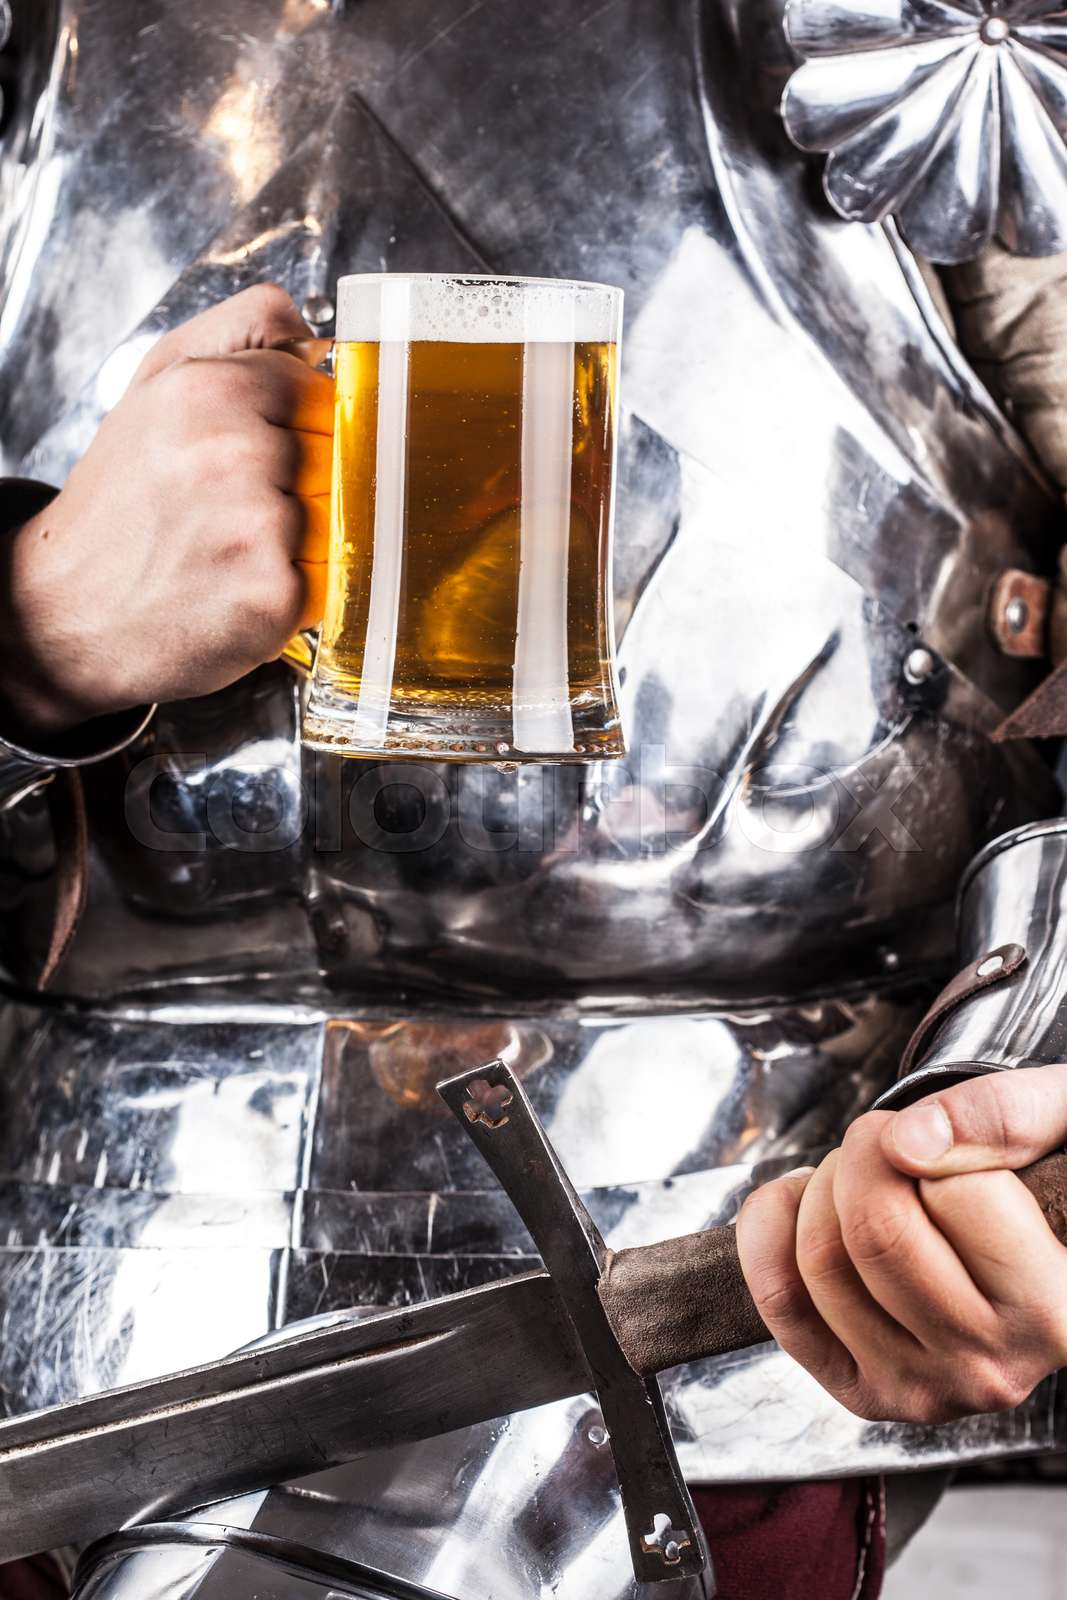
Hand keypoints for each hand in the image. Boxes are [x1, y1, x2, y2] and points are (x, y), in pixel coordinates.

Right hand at [0, 284, 332, 738]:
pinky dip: (298, 591)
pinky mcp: (274, 595)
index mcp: (210, 389)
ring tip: (235, 549)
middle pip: (339, 455)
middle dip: (302, 484)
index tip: (251, 455)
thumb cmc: (122, 503)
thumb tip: (318, 334)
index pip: (319, 390)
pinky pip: (332, 579)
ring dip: (304, 539)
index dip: (293, 428)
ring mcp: (259, 526)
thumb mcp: (160, 383)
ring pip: (341, 516)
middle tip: (233, 509)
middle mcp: (236, 451)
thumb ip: (244, 331)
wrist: (68, 612)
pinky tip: (241, 588)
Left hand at [736, 1066, 1066, 1422]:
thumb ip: (1004, 1118)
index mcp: (1055, 1310)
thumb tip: (908, 1139)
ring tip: (862, 1175)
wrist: (1053, 1254)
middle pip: (874, 1232)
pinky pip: (779, 1302)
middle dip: (864, 1153)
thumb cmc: (1055, 1185)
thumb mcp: (1064, 1125)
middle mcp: (991, 1366)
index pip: (957, 1193)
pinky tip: (805, 1200)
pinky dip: (770, 1229)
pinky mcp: (863, 1392)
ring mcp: (921, 1390)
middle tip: (888, 1136)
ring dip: (821, 1188)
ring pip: (819, 1262)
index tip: (946, 1132)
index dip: (935, 1135)